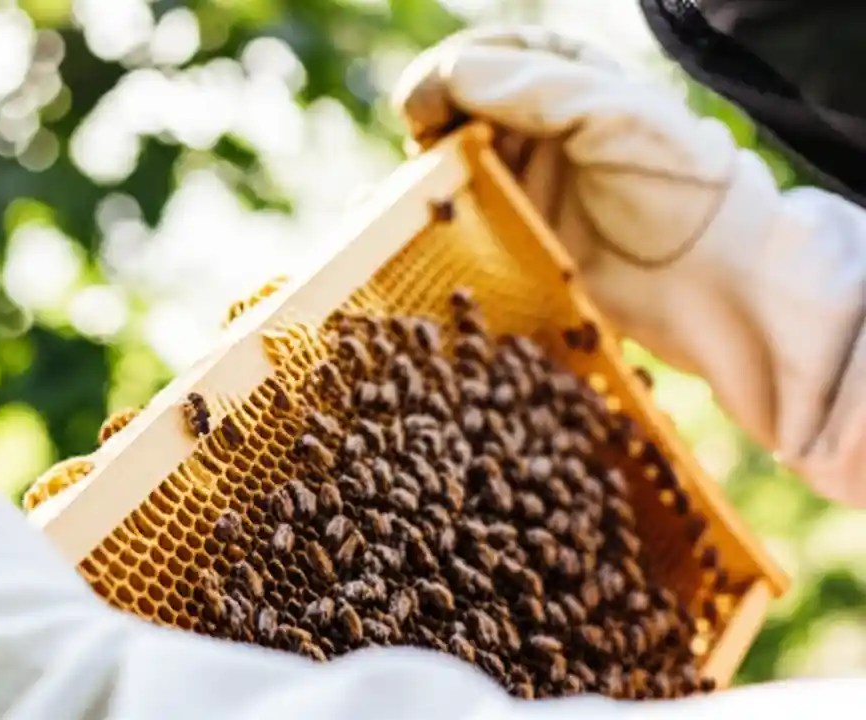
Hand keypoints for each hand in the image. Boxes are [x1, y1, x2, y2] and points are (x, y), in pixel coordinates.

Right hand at [392, 26, 739, 283]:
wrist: (709, 281)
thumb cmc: (672, 184)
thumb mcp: (608, 114)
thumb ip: (527, 87)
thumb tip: (440, 79)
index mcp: (568, 80)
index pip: (491, 56)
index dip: (450, 72)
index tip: (424, 103)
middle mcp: (539, 128)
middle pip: (458, 113)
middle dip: (428, 127)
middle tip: (418, 151)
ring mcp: (524, 185)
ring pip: (450, 167)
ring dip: (419, 178)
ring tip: (398, 196)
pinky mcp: (514, 240)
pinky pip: (457, 222)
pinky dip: (426, 223)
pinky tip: (405, 229)